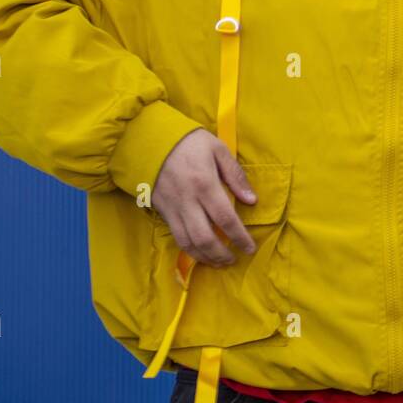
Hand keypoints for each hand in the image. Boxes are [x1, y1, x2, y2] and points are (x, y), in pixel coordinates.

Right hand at [151, 128, 257, 266]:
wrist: (151, 140)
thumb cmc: (189, 142)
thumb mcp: (218, 149)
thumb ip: (235, 175)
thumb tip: (251, 200)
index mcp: (205, 184)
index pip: (225, 218)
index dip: (239, 237)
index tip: (250, 248)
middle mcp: (188, 201)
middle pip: (205, 238)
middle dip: (222, 254)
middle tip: (235, 259)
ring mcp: (173, 208)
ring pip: (189, 243)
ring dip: (205, 257)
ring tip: (220, 261)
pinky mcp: (163, 211)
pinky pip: (176, 237)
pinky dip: (190, 250)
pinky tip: (201, 252)